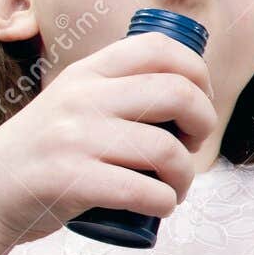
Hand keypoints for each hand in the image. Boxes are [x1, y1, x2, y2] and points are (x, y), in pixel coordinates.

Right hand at [0, 33, 215, 254]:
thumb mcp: (76, 103)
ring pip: (167, 150)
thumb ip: (120, 90)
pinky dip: (165, 203)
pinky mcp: (71, 179)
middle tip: (190, 147)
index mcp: (88, 73)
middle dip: (204, 125)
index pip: (160, 48)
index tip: (197, 105)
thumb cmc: (49, 152)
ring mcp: (74, 137)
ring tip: (173, 187)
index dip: (197, 75)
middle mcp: (82, 98)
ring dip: (185, 177)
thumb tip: (192, 91)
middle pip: (178, 94)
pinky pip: (144, 191)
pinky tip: (158, 206)